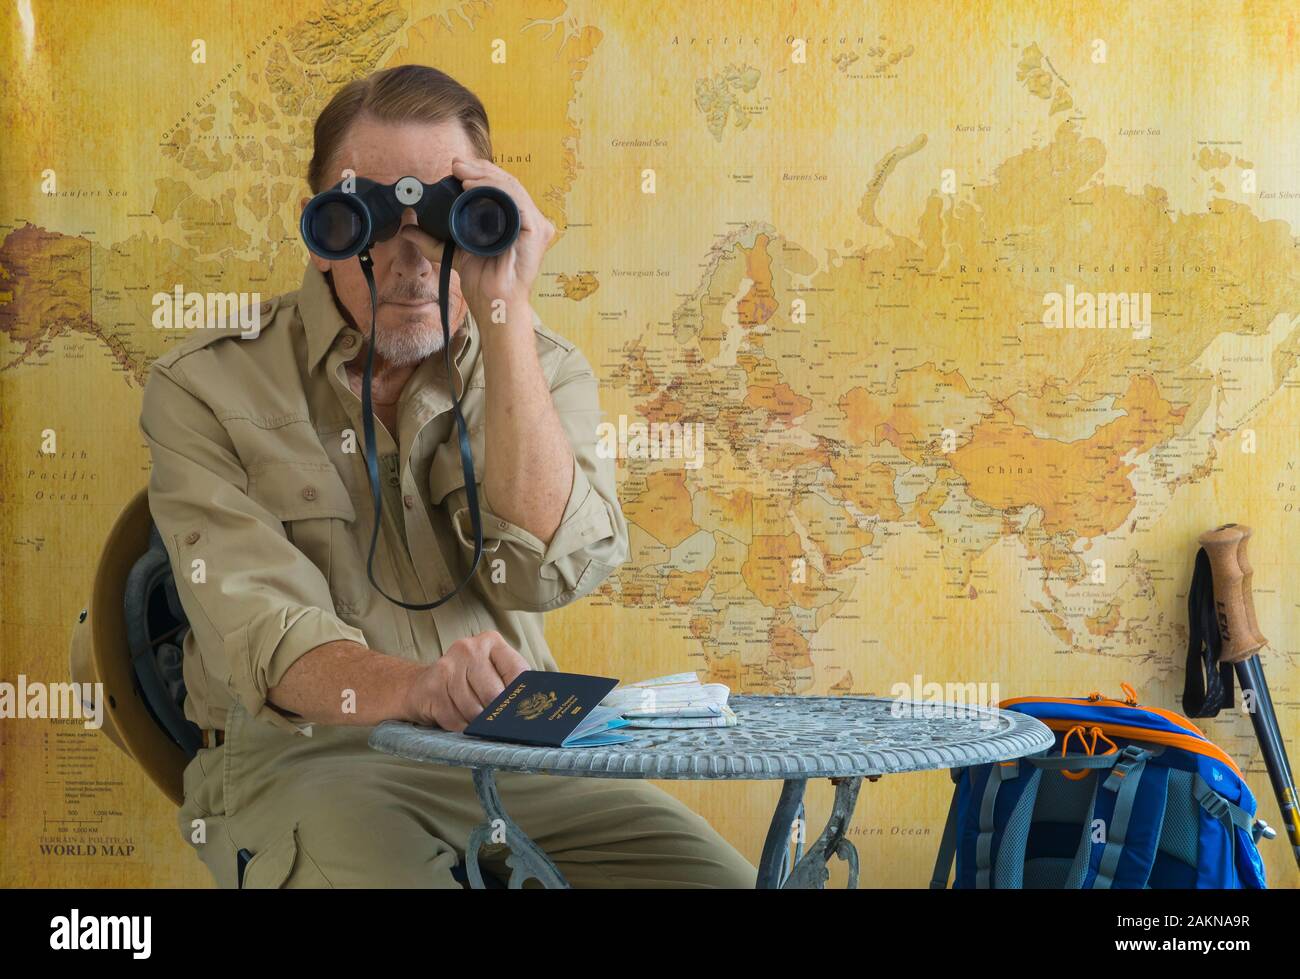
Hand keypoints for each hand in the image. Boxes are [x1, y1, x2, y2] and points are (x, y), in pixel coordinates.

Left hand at [399, 157, 554, 319]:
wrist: (493, 302)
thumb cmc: (482, 281)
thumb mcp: (453, 253)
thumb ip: (433, 240)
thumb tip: (407, 229)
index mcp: (514, 220)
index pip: (499, 187)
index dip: (478, 173)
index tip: (454, 168)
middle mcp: (527, 220)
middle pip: (506, 183)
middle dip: (479, 169)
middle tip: (455, 166)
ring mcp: (535, 224)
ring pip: (511, 187)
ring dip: (484, 175)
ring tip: (462, 174)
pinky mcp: (536, 230)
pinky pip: (516, 200)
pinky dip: (495, 189)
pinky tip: (475, 187)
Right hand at [404, 630, 529, 730]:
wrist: (421, 685)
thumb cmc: (466, 682)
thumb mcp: (491, 672)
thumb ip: (510, 682)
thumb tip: (533, 707)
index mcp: (491, 642)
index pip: (517, 672)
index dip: (520, 697)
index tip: (522, 712)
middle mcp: (469, 649)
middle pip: (494, 694)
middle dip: (497, 714)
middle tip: (498, 723)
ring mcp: (448, 667)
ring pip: (474, 709)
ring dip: (477, 723)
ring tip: (476, 721)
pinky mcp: (432, 687)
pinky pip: (454, 718)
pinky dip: (460, 727)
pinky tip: (459, 721)